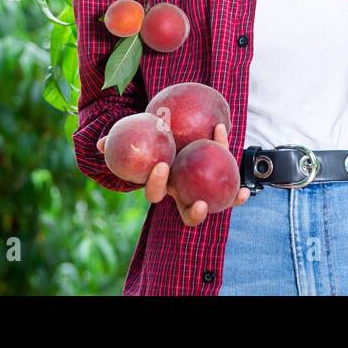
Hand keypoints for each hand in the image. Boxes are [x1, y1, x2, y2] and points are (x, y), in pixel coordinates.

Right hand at [98, 122, 250, 225]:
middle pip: (186, 212)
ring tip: (234, 199)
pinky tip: (247, 190)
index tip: (161, 166)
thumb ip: (119, 139)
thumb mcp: (139, 135)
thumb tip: (100, 144)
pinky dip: (238, 195)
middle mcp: (182, 193)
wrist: (180, 137)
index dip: (156, 183)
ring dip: (224, 207)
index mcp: (163, 184)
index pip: (155, 191)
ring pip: (212, 207)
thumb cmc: (156, 137)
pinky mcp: (219, 188)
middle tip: (200, 202)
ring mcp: (200, 192)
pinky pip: (229, 193)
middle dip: (193, 213)